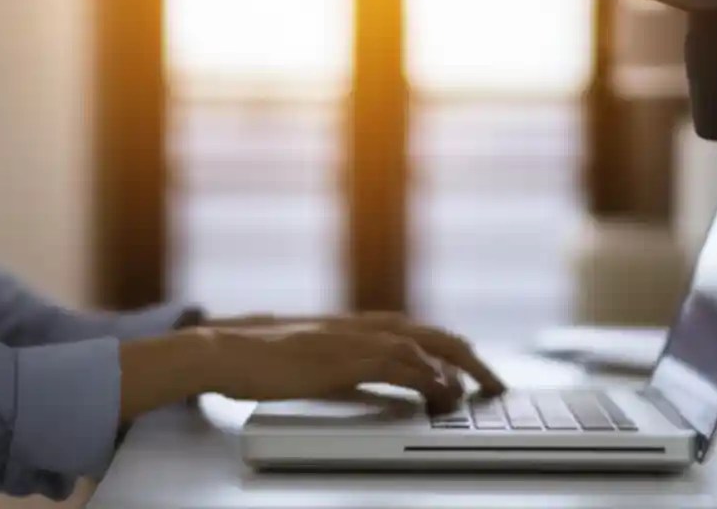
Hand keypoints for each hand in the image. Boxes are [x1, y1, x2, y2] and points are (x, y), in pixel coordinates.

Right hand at [189, 323, 478, 413]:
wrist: (222, 349)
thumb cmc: (260, 359)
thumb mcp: (317, 366)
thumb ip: (353, 375)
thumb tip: (387, 392)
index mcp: (355, 326)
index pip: (419, 331)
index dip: (451, 350)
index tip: (473, 371)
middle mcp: (360, 327)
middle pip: (434, 333)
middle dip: (469, 358)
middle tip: (494, 382)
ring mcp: (352, 340)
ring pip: (422, 346)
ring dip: (456, 367)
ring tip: (479, 390)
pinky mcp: (342, 359)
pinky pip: (395, 364)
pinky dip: (424, 376)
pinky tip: (441, 390)